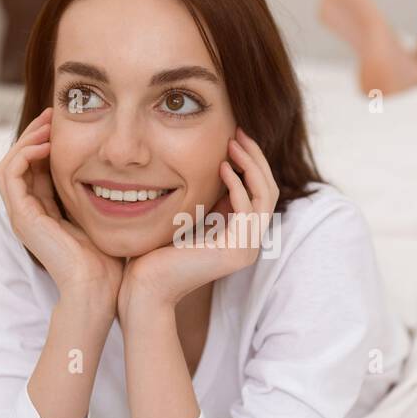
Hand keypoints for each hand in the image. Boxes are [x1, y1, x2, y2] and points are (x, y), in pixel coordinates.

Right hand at [0, 106, 123, 308]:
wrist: (99, 289)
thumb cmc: (109, 260)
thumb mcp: (105, 215)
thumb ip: (101, 194)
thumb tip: (122, 170)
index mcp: (45, 211)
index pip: (36, 166)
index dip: (46, 141)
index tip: (64, 121)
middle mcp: (28, 211)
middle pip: (19, 160)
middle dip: (35, 133)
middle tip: (53, 113)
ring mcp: (21, 215)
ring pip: (9, 162)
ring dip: (27, 138)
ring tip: (49, 124)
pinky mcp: (22, 217)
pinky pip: (9, 174)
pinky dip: (24, 153)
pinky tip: (47, 144)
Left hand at [118, 127, 278, 322]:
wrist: (146, 285)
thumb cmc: (159, 251)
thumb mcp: (193, 215)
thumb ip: (213, 199)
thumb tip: (224, 167)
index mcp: (241, 233)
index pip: (261, 190)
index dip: (252, 161)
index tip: (236, 136)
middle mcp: (250, 242)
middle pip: (269, 189)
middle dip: (256, 157)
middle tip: (239, 132)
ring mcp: (247, 248)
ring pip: (266, 195)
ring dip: (251, 165)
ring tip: (233, 143)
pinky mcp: (238, 250)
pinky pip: (248, 208)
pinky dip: (238, 184)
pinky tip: (223, 167)